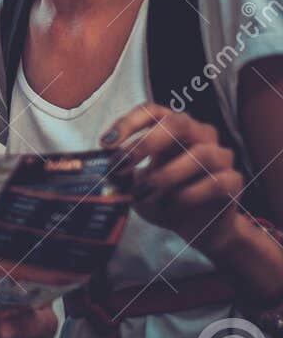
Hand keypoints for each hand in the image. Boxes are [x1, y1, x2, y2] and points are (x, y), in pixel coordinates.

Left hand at [102, 103, 243, 249]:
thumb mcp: (135, 186)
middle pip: (178, 123)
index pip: (152, 111)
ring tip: (143, 194)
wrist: (194, 226)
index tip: (105, 144)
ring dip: (167, 175)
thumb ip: (122, 177)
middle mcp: (199, 135)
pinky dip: (191, 194)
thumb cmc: (161, 198)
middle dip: (146, 143)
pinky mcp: (234, 181)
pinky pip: (217, 182)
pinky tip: (172, 203)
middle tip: (120, 166)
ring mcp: (220, 156)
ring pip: (201, 154)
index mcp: (171, 128)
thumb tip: (104, 173)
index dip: (128, 123)